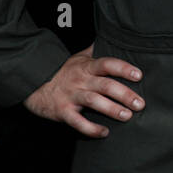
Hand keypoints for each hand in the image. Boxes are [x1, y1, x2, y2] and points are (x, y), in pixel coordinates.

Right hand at [23, 44, 143, 137]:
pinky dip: (91, 129)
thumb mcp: (78, 58)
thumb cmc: (62, 71)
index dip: (123, 69)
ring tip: (127, 116)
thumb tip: (113, 39)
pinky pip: (78, 122)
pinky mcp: (63, 111)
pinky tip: (104, 133)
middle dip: (124, 94)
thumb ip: (96, 51)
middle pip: (105, 85)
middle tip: (140, 104)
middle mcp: (80, 80)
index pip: (107, 64)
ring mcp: (71, 96)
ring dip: (111, 110)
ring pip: (93, 102)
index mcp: (86, 67)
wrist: (33, 84)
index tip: (139, 75)